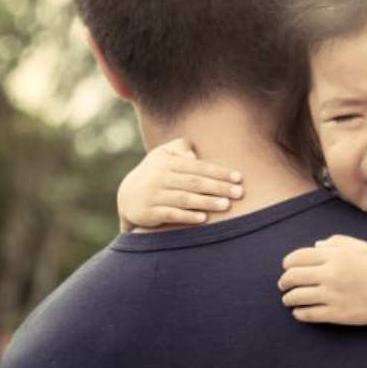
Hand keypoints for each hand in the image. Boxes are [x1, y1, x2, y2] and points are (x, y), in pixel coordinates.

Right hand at [117, 138, 243, 229]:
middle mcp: (158, 177)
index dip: (218, 172)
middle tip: (239, 193)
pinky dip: (187, 217)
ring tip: (227, 205)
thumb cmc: (156, 172)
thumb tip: (195, 156)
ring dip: (206, 202)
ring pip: (184, 199)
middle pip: (194, 182)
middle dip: (218, 187)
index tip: (238, 178)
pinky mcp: (149, 213)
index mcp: (166, 162)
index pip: (197, 166)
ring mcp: (153, 196)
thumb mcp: (163, 154)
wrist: (127, 196)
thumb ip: (181, 148)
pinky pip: (171, 214)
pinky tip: (204, 219)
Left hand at [278, 235, 366, 324]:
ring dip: (288, 298)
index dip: (287, 263)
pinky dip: (298, 313)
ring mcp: (333, 295)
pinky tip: (300, 311)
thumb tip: (314, 246)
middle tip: (284, 285)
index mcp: (336, 256)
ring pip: (296, 297)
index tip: (288, 269)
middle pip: (292, 277)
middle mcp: (331, 274)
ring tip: (290, 300)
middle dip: (284, 282)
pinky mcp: (337, 314)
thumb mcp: (362, 247)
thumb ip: (337, 242)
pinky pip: (307, 314)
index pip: (297, 257)